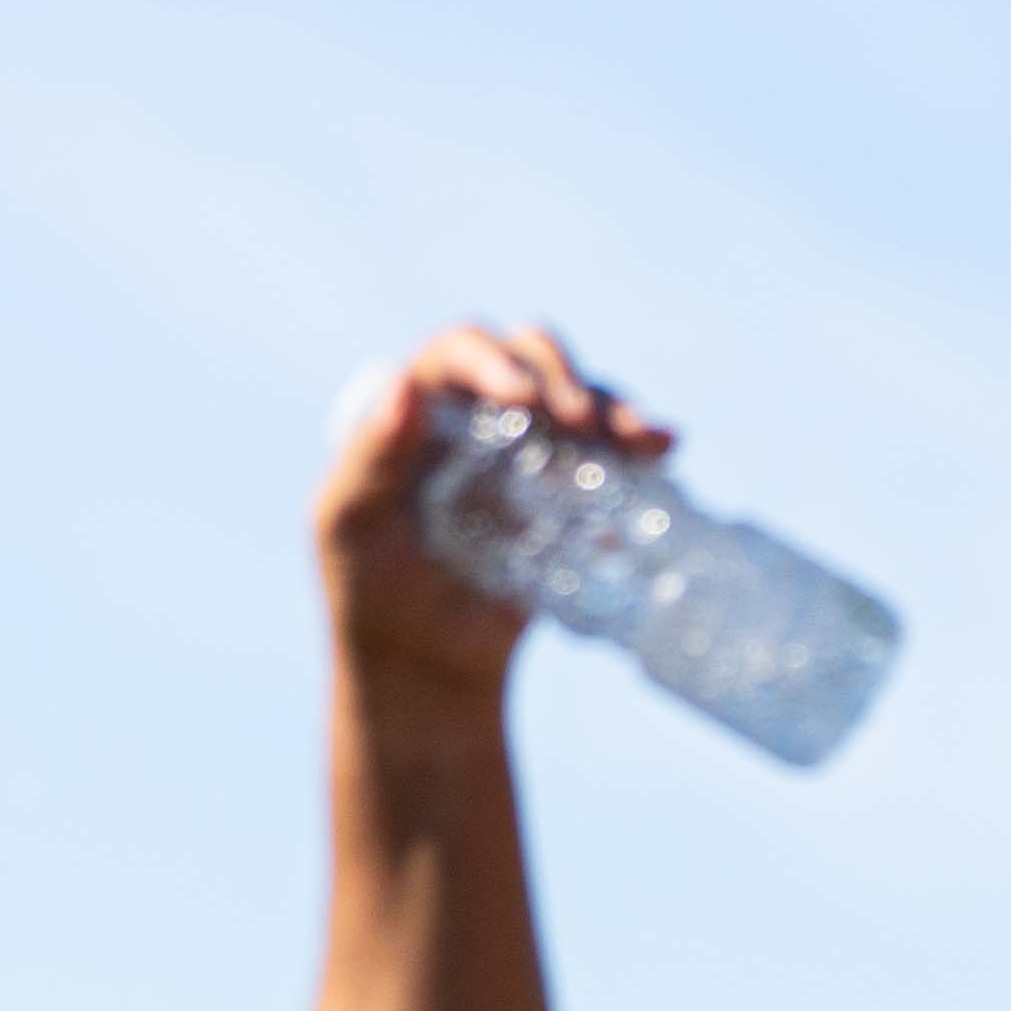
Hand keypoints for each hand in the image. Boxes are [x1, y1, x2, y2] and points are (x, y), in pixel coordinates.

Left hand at [319, 317, 648, 690]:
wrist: (424, 657)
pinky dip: (637, 445)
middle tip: (580, 424)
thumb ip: (369, 455)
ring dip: (611, 408)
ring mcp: (531, 445)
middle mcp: (478, 410)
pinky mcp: (571, 485)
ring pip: (580, 397)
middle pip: (531, 358)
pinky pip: (610, 451)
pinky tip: (660, 453)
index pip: (458, 353)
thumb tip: (404, 384)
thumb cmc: (368, 584)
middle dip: (563, 379)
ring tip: (638, 441)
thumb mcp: (350, 522)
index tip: (521, 399)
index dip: (492, 361)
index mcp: (417, 404)